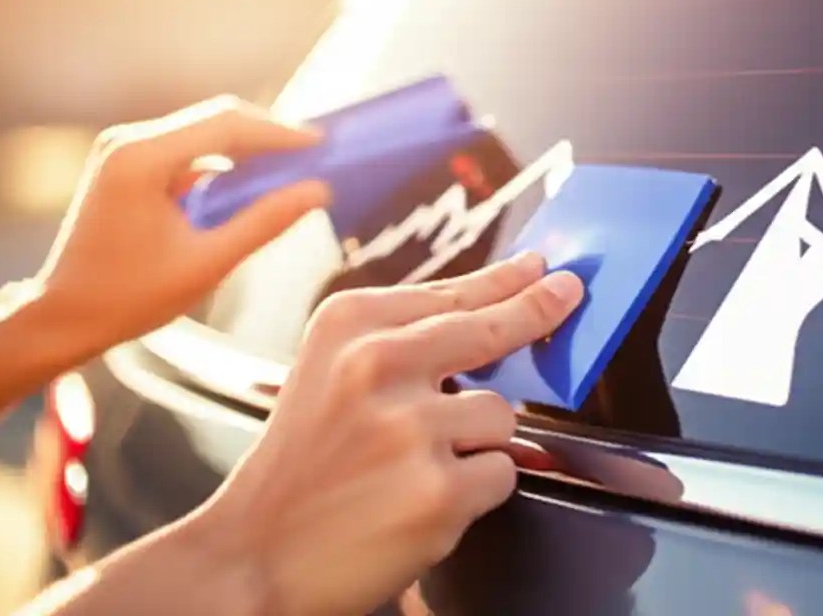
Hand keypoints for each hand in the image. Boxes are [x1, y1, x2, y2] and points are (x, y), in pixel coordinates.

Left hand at [36, 96, 329, 355]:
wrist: (63, 316)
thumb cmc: (131, 297)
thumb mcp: (208, 263)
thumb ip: (264, 222)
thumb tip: (318, 191)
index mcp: (141, 158)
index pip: (226, 125)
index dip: (279, 132)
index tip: (321, 142)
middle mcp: (127, 141)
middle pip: (214, 120)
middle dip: (267, 136)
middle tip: (313, 154)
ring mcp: (122, 150)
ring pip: (201, 133)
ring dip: (245, 149)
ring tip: (289, 169)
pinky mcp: (124, 165)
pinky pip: (184, 150)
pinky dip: (221, 163)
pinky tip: (248, 185)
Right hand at [183, 253, 583, 615]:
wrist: (252, 555)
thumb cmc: (299, 467)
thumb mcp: (327, 374)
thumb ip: (399, 341)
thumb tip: (494, 310)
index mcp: (349, 326)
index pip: (451, 294)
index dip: (508, 281)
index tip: (545, 268)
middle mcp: (378, 364)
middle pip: (493, 330)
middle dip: (539, 311)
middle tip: (569, 293)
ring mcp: (411, 428)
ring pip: (501, 417)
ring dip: (476, 445)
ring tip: (415, 468)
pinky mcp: (439, 489)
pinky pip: (502, 474)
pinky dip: (476, 493)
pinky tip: (423, 502)